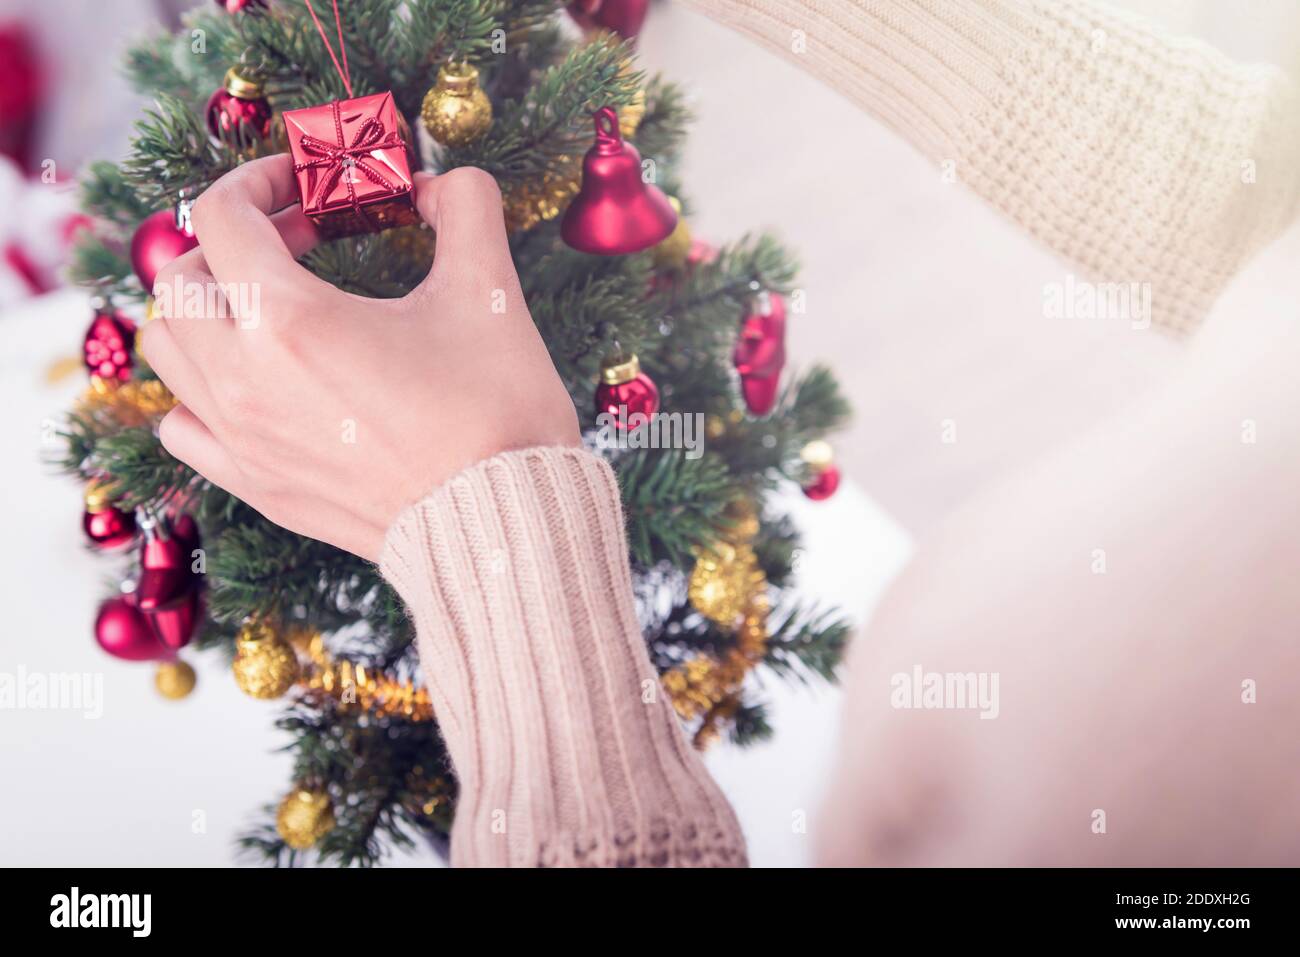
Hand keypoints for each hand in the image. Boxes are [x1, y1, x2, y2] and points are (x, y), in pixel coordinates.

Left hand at [139, 156, 579, 560]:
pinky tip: (251, 382)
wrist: (502, 524)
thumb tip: (437, 184)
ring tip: (263, 308)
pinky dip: (199, 390)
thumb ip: (463, 208)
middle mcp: (245, 378)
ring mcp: (242, 440)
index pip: (219, 217)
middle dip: (231, 244)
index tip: (303, 186)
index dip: (258, 181)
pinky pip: (182, 427)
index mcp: (290, 320)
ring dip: (202, 311)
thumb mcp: (490, 292)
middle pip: (178, 279)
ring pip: (167, 351)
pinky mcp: (256, 485)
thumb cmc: (495, 411)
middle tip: (297, 244)